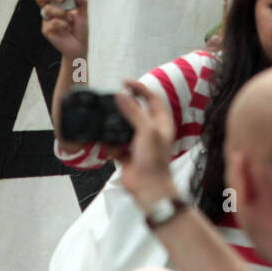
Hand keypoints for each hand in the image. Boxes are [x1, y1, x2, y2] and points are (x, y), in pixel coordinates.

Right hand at [36, 0, 88, 61]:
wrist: (79, 46)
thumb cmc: (79, 29)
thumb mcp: (83, 14)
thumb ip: (82, 2)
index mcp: (56, 4)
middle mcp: (49, 11)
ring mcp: (46, 20)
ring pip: (47, 10)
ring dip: (61, 13)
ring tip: (70, 18)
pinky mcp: (46, 30)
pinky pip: (51, 22)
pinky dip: (63, 24)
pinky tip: (68, 28)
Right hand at [114, 80, 178, 211]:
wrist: (148, 188)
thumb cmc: (154, 161)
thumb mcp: (146, 130)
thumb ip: (134, 111)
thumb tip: (122, 96)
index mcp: (161, 123)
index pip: (152, 98)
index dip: (140, 88)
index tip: (125, 82)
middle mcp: (151, 131)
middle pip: (136, 111)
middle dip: (124, 108)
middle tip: (113, 102)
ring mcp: (138, 143)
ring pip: (123, 128)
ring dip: (115, 129)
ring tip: (110, 129)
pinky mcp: (127, 154)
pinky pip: (115, 144)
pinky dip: (111, 146)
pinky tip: (112, 150)